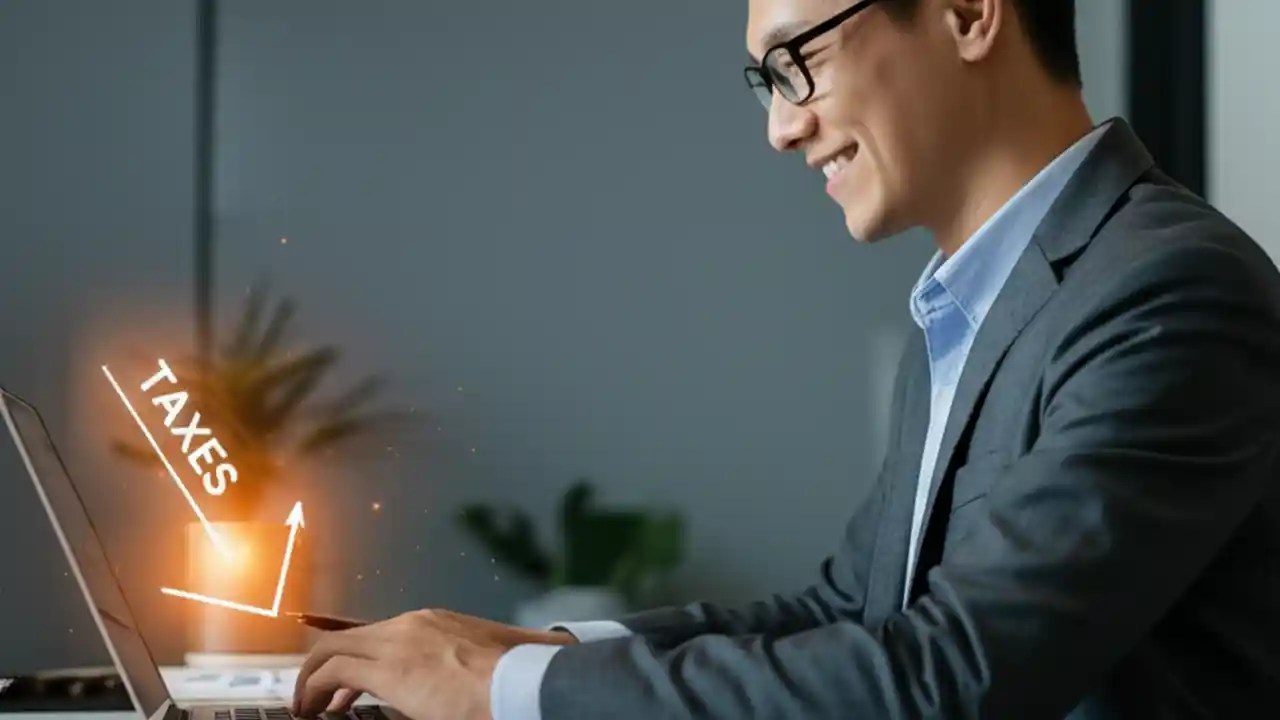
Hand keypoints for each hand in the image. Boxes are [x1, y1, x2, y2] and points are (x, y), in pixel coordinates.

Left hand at [291, 609, 575, 719]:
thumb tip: (532, 653)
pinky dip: (314, 690)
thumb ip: (490, 657)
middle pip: (349, 639)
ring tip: (309, 708)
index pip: (381, 636)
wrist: (522, 684)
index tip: (351, 691)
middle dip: (326, 669)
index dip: (359, 662)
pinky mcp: (388, 669)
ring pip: (334, 650)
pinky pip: (333, 672)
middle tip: (319, 702)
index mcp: (436, 623)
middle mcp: (412, 625)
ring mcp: (398, 642)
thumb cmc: (517, 679)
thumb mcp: (499, 658)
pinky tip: (313, 711)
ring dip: (314, 680)